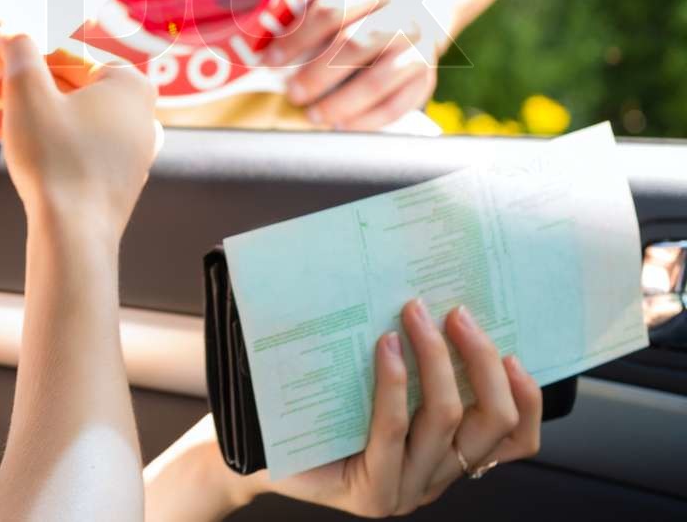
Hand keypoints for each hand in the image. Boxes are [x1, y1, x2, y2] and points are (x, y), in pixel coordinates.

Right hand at [0, 26, 161, 238]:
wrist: (72, 237)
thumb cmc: (56, 158)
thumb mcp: (28, 92)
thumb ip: (19, 49)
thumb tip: (11, 23)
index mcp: (127, 83)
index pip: (61, 53)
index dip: (14, 46)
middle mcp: (135, 113)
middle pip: (59, 84)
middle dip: (7, 79)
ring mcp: (124, 148)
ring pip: (60, 114)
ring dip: (13, 107)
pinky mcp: (108, 178)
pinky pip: (68, 142)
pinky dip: (34, 134)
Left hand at [248, 297, 542, 516]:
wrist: (263, 454)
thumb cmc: (320, 413)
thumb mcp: (377, 386)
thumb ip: (414, 364)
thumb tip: (431, 298)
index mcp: (449, 454)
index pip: (516, 439)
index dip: (527, 397)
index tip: (514, 349)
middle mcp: (436, 475)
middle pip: (492, 422)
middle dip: (481, 360)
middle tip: (457, 313)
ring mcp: (407, 488)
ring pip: (446, 420)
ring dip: (436, 358)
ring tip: (416, 314)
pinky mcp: (373, 492)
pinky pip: (394, 429)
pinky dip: (395, 383)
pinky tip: (386, 348)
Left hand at [259, 0, 455, 130]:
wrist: (424, 15)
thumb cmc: (364, 14)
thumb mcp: (346, 1)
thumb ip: (311, 17)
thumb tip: (265, 52)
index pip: (332, 9)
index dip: (297, 37)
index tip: (270, 61)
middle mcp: (404, 14)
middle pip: (356, 44)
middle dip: (317, 73)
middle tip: (292, 94)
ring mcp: (420, 47)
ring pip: (378, 79)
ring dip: (341, 102)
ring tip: (314, 115)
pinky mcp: (428, 78)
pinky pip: (398, 106)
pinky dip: (367, 120)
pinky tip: (342, 125)